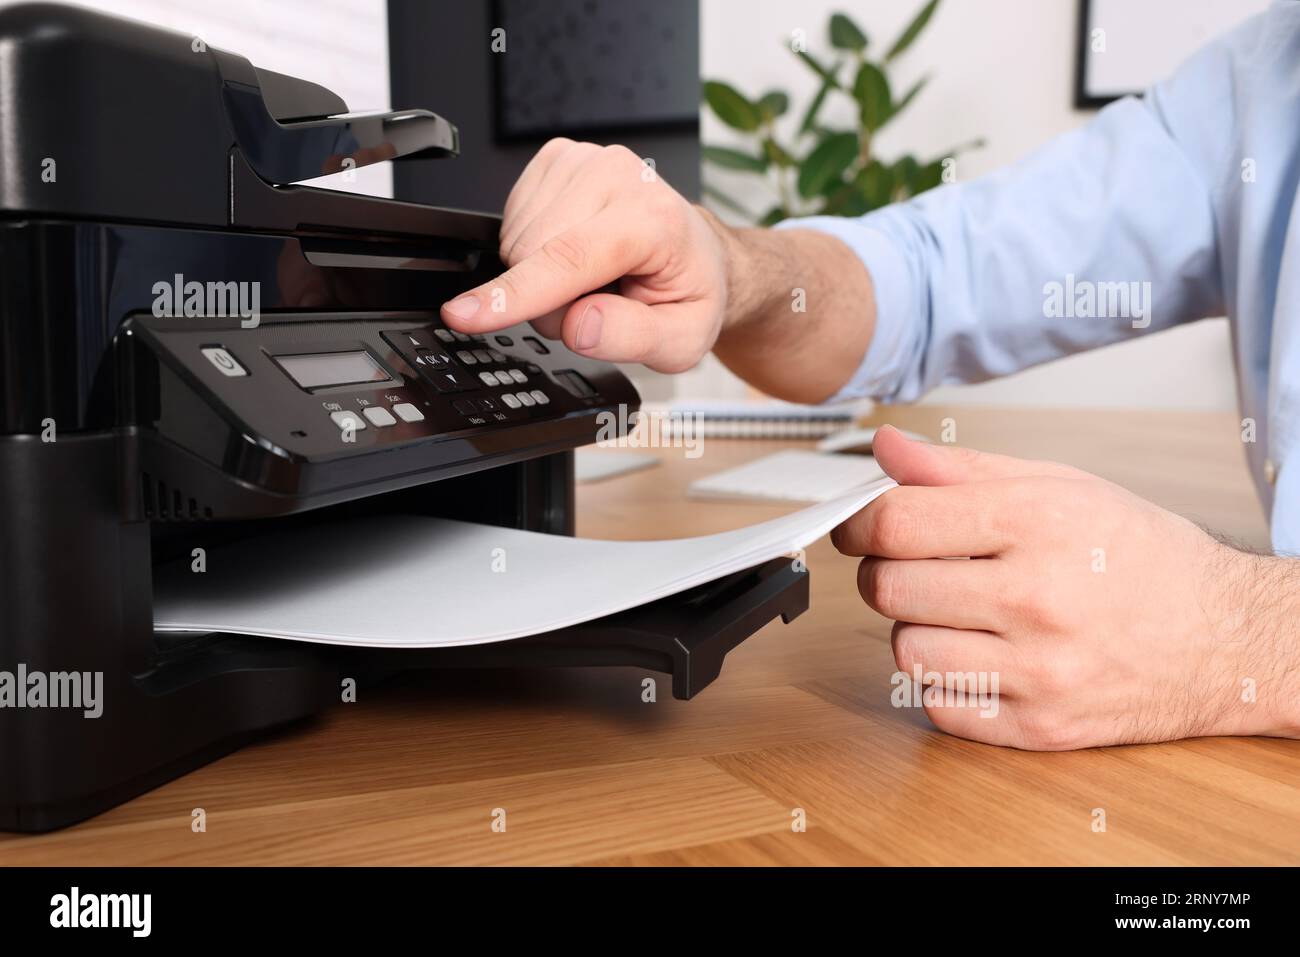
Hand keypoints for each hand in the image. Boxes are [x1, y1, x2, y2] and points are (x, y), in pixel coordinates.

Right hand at [439, 138, 730, 372]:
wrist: (695, 254)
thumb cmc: (689, 291)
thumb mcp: (682, 341)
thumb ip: (631, 338)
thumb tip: (578, 324)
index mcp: (655, 221)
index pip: (569, 259)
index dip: (513, 293)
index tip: (465, 314)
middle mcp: (619, 177)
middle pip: (532, 257)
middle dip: (550, 302)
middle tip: (597, 304)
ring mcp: (585, 161)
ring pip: (515, 242)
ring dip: (542, 277)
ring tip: (592, 277)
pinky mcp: (556, 159)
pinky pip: (511, 222)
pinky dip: (534, 251)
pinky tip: (573, 252)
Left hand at [831, 426, 1299, 748]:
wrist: (1225, 639)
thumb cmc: (1139, 555)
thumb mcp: (1058, 486)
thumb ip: (960, 469)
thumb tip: (884, 448)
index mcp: (1036, 523)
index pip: (896, 523)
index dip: (859, 523)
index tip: (860, 527)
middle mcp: (1035, 598)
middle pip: (888, 589)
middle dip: (886, 575)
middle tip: (914, 569)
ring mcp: (1038, 671)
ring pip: (906, 652)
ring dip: (916, 630)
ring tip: (960, 614)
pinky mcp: (1039, 727)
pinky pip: (939, 706)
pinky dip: (946, 682)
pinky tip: (982, 656)